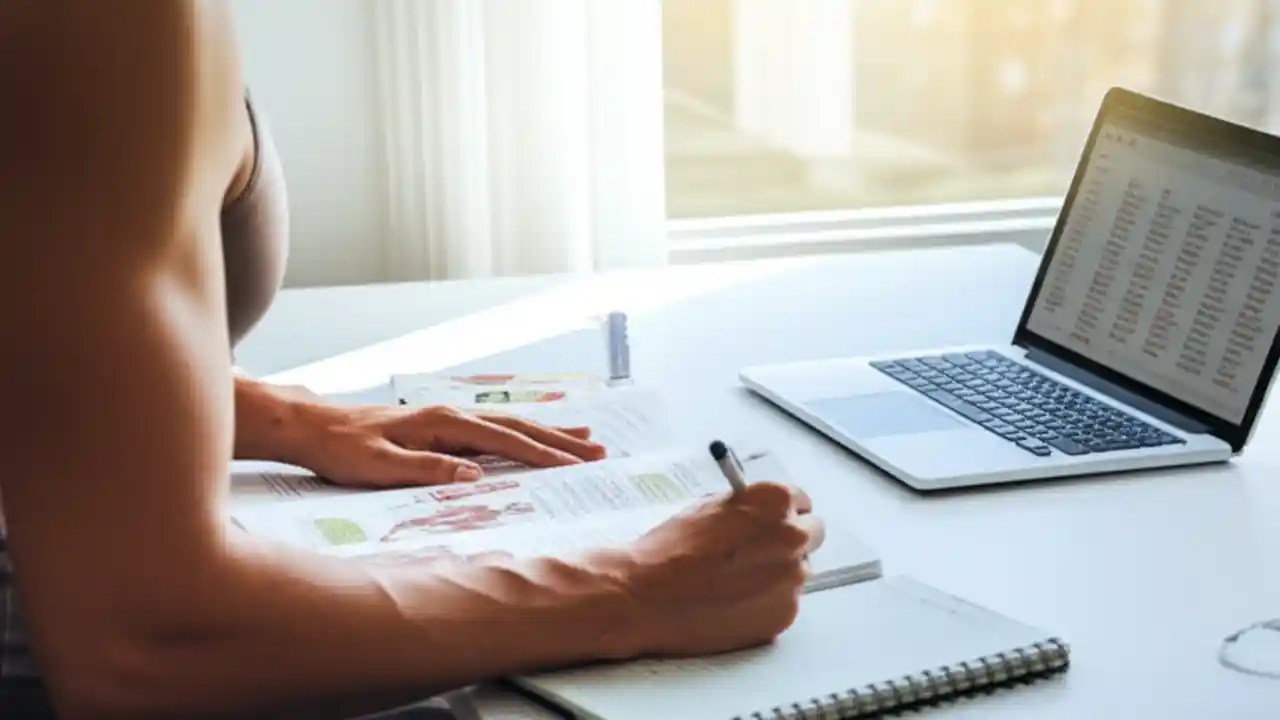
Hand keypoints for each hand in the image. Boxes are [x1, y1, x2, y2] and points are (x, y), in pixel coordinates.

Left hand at [287, 402, 606, 487]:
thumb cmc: (341, 448)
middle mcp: (451, 415)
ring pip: (509, 426)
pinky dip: (522, 433)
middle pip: (517, 428)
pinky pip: (493, 430)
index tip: (573, 467)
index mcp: (442, 423)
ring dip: (548, 434)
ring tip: (584, 438)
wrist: (311, 426)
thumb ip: (427, 470)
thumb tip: (474, 476)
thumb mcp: (379, 466)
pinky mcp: (441, 428)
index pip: (502, 441)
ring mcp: (448, 419)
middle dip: (559, 441)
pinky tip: (532, 437)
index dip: (540, 455)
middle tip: (599, 452)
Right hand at [614, 482, 823, 657]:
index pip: (802, 501)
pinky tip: (734, 601)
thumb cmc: (670, 549)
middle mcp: (792, 537)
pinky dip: (767, 602)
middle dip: (790, 540)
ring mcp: (792, 578)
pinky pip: (785, 603)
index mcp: (775, 501)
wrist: (648, 594)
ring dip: (778, 572)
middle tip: (763, 550)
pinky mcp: (784, 614)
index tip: (774, 521)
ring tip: (736, 580)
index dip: (783, 512)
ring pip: (798, 571)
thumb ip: (748, 508)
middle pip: (813, 534)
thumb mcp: (710, 507)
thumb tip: (762, 515)